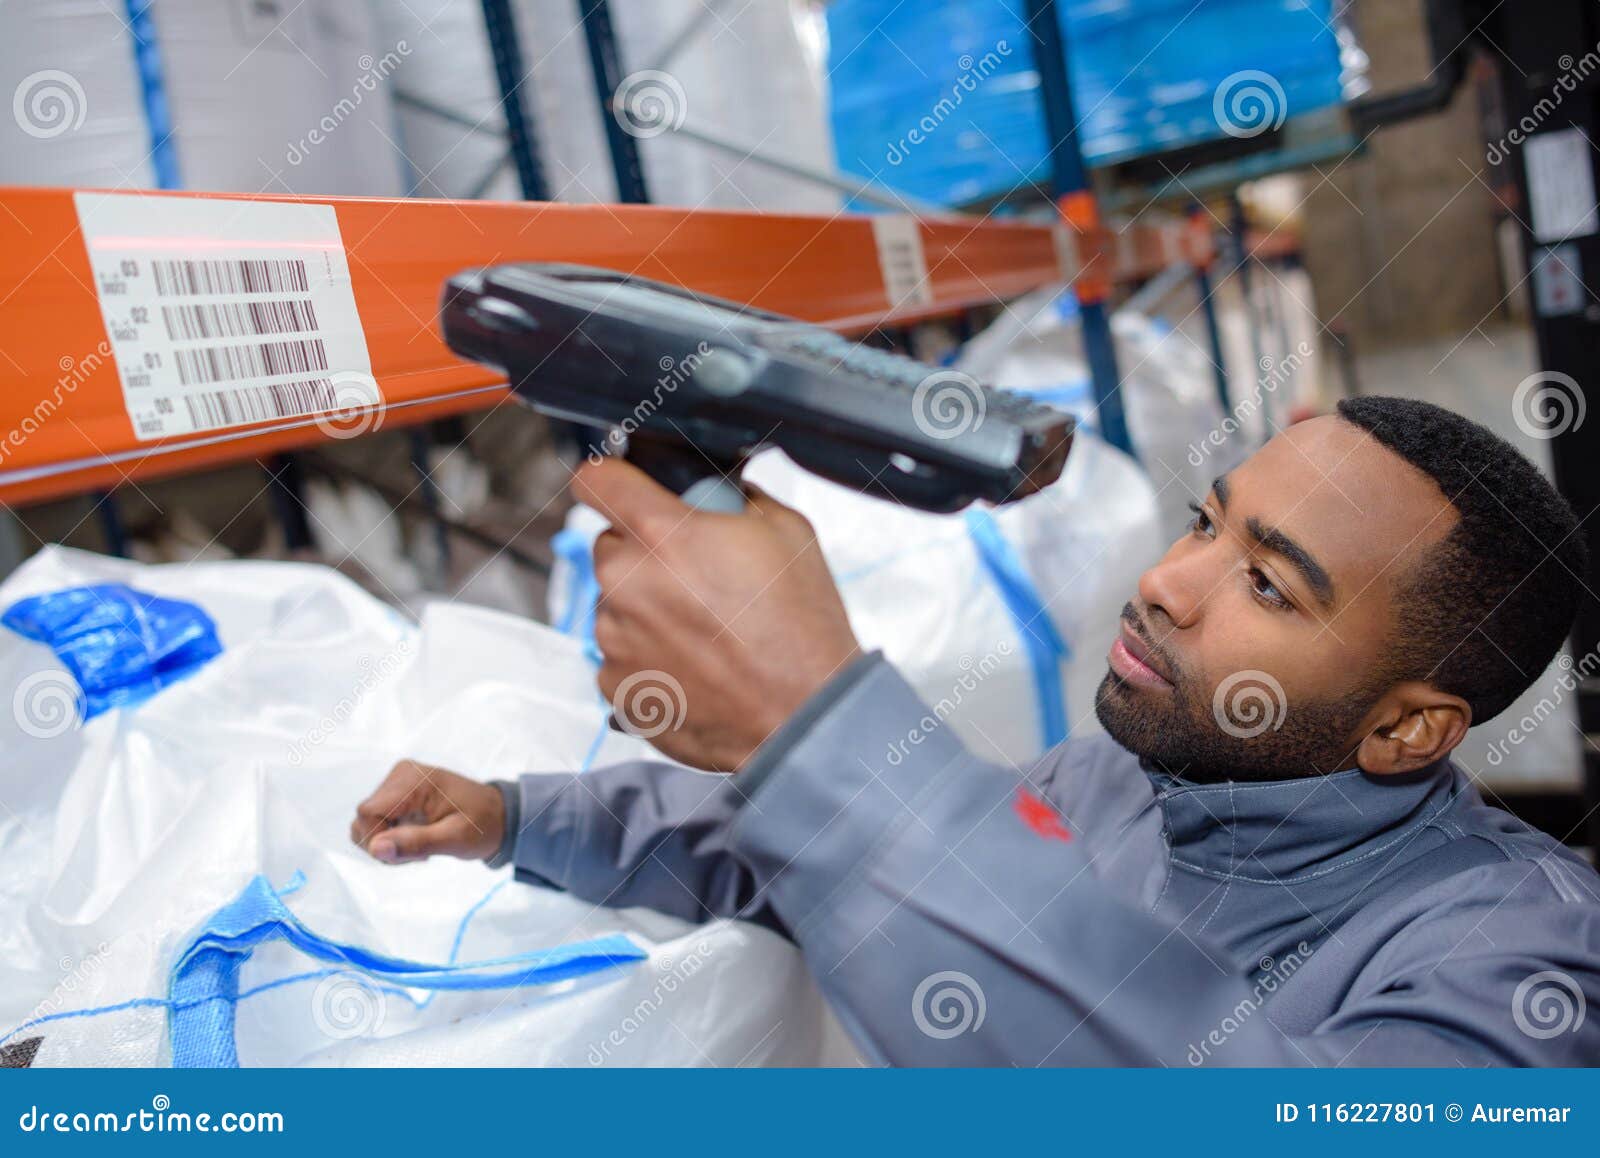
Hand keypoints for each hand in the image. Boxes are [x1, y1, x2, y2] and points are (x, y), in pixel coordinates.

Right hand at [350, 760, 504, 863]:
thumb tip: (375, 848)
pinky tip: (415, 838)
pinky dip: (390, 837)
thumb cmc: (483, 824)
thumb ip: (415, 842)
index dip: (380, 840)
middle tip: (421, 852)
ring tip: (421, 845)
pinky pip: (376, 822)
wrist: (497, 814)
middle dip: (386, 844)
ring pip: (366, 823)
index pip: (367, 814)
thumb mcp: (455, 839)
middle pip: (364, 819)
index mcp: (414, 780)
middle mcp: (401, 775)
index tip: (412, 852)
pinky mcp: (396, 793)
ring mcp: (397, 782)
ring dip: (388, 843)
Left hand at [576, 458, 861, 771]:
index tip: (619, 489)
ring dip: (647, 609)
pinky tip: (695, 666)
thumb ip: (739, 499)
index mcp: (662, 533)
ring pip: (616, 604)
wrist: (804, 717)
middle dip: (646, 554)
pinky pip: (620, 655)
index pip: (596, 480)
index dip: (610, 480)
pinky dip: (648, 657)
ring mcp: (614, 639)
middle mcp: (626, 582)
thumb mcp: (788, 531)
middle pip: (610, 547)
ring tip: (706, 633)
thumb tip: (723, 493)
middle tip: (698, 578)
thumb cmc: (800, 628)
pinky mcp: (615, 685)